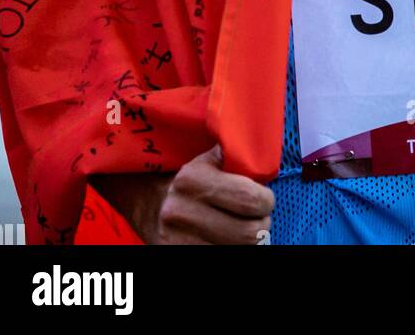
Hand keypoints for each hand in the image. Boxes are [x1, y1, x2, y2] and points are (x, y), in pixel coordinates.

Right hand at [154, 144, 274, 244]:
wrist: (149, 204)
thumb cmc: (189, 180)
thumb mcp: (205, 160)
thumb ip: (233, 156)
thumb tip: (264, 156)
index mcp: (192, 181)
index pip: (250, 199)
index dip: (266, 201)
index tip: (265, 198)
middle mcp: (181, 212)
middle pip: (248, 233)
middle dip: (261, 224)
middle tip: (260, 217)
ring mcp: (177, 241)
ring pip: (238, 251)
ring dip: (248, 242)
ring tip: (244, 228)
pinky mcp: (176, 256)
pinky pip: (222, 259)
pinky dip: (233, 250)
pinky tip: (229, 240)